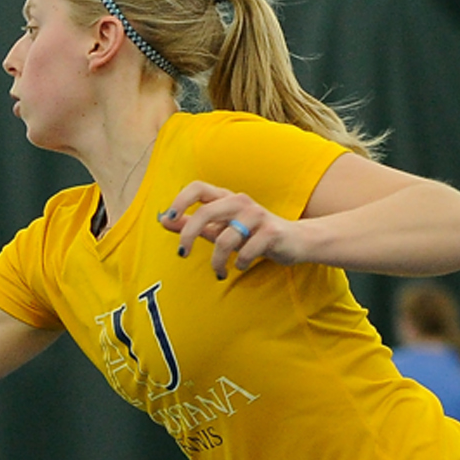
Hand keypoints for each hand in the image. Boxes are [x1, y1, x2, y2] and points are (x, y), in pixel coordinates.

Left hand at [156, 180, 311, 277]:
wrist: (295, 241)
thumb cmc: (252, 234)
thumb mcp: (221, 228)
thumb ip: (193, 225)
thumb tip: (163, 220)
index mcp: (226, 198)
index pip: (197, 187)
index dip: (180, 201)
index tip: (169, 220)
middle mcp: (240, 202)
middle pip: (206, 212)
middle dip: (188, 235)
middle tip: (182, 254)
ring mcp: (257, 216)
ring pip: (225, 239)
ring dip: (217, 261)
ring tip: (219, 272)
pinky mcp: (272, 232)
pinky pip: (246, 252)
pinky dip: (239, 264)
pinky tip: (241, 266)